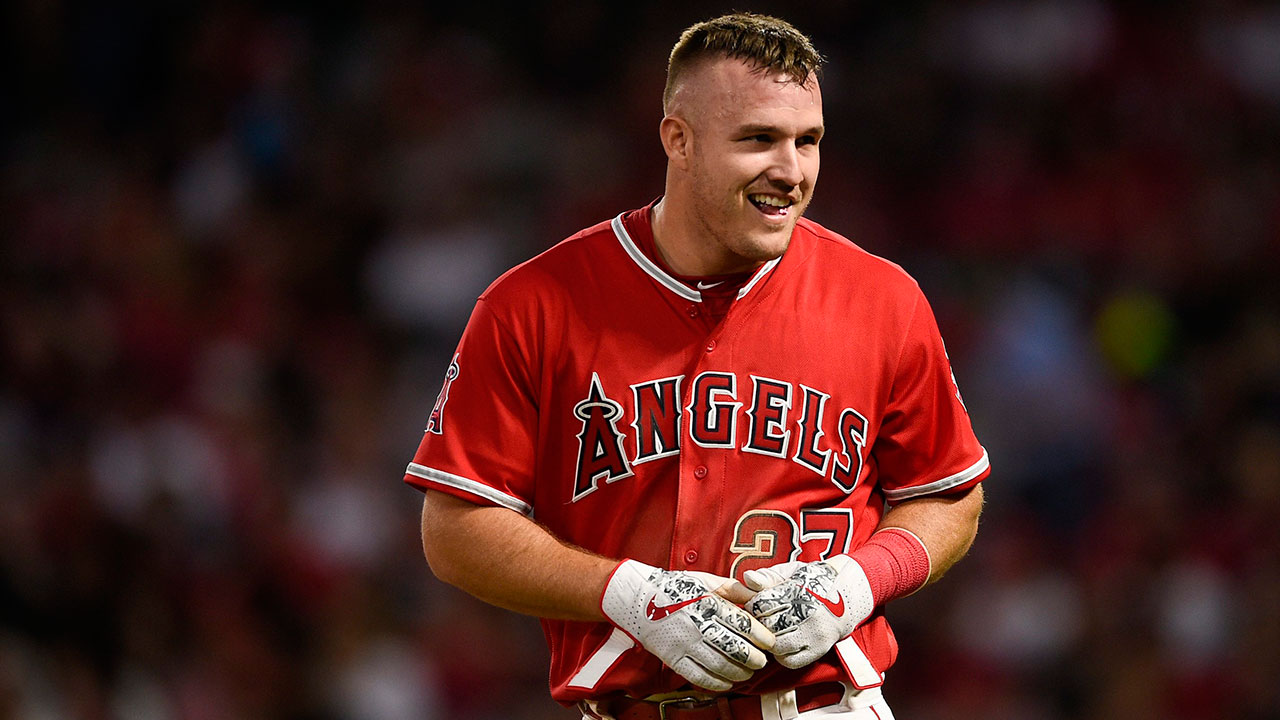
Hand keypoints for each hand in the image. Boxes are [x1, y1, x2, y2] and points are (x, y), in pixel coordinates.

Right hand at [601, 560, 774, 690]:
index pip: (742, 623)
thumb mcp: (705, 580)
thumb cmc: (675, 588)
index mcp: (707, 602)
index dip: (761, 636)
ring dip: (739, 672)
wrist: (637, 599)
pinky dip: (716, 683)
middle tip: (762, 661)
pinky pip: (698, 676)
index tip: (771, 643)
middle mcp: (696, 623)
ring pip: (719, 665)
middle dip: (754, 658)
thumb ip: (733, 589)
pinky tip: (727, 682)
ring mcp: (684, 643)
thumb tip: (757, 595)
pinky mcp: (672, 657)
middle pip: (734, 647)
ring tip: (748, 672)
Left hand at [744, 555, 874, 668]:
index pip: (761, 604)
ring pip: (777, 646)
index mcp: (797, 591)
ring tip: (772, 631)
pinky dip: (781, 655)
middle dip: (759, 622)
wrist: (846, 594)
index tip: (755, 603)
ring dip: (769, 640)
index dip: (753, 604)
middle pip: (767, 626)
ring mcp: (814, 633)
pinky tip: (783, 644)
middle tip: (761, 619)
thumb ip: (767, 576)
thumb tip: (747, 578)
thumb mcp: (790, 572)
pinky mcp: (819, 649)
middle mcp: (807, 613)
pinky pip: (791, 661)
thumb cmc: (812, 581)